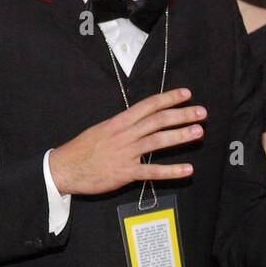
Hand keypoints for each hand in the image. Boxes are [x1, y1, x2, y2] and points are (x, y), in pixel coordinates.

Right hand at [48, 87, 205, 195]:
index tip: (186, 94)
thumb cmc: (82, 150)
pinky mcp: (125, 173)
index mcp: (119, 122)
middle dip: (181, 114)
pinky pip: (152, 171)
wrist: (64, 168)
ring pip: (157, 141)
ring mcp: (126, 153)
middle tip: (201, 112)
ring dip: (180, 136)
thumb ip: (122, 126)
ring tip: (198, 132)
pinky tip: (187, 169)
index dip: (168, 98)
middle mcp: (124, 135)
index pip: (148, 105)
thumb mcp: (101, 130)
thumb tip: (139, 121)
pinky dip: (171, 170)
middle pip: (157, 120)